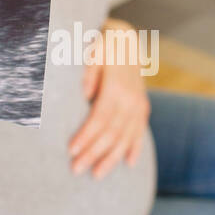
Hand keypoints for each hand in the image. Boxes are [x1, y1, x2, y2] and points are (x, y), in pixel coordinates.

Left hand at [68, 20, 150, 178]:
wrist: (125, 40)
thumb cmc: (101, 45)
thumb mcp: (91, 50)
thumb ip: (87, 71)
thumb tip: (84, 94)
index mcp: (116, 86)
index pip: (100, 117)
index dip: (87, 135)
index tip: (71, 150)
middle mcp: (131, 98)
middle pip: (112, 132)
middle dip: (94, 153)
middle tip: (76, 170)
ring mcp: (139, 104)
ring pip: (126, 137)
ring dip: (111, 158)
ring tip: (97, 175)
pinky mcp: (142, 107)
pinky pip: (140, 131)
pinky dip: (135, 148)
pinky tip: (129, 164)